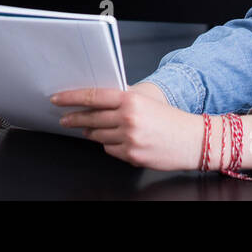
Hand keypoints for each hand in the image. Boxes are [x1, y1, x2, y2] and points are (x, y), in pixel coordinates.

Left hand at [50, 86, 205, 169]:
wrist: (193, 140)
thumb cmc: (170, 119)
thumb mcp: (146, 101)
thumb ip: (122, 99)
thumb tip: (96, 99)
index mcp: (131, 99)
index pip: (93, 96)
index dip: (72, 98)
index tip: (58, 99)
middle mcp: (128, 118)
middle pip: (91, 118)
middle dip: (74, 118)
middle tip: (64, 118)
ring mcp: (130, 139)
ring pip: (98, 136)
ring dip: (92, 132)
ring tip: (89, 129)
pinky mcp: (132, 155)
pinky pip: (110, 149)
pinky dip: (110, 145)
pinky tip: (117, 140)